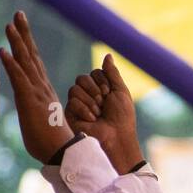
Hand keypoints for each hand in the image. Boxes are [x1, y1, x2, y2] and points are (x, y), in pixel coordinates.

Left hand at [0, 11, 75, 164]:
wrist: (62, 153)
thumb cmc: (51, 141)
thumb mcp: (42, 120)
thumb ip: (37, 110)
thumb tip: (37, 111)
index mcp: (42, 91)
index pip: (34, 63)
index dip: (28, 44)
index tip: (21, 28)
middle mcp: (41, 87)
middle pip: (32, 55)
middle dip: (24, 33)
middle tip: (18, 14)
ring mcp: (36, 92)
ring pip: (26, 62)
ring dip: (17, 42)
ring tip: (8, 24)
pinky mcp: (30, 101)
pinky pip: (19, 79)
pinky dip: (11, 63)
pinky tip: (2, 50)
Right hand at [66, 53, 144, 173]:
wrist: (116, 137)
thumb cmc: (122, 117)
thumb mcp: (121, 91)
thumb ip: (112, 73)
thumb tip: (107, 55)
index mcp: (99, 89)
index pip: (94, 72)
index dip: (102, 81)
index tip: (109, 94)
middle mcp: (87, 95)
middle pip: (82, 78)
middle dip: (95, 90)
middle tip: (103, 103)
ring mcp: (77, 105)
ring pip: (75, 89)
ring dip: (90, 101)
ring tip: (98, 114)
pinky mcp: (70, 115)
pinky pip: (72, 101)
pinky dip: (84, 109)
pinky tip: (91, 119)